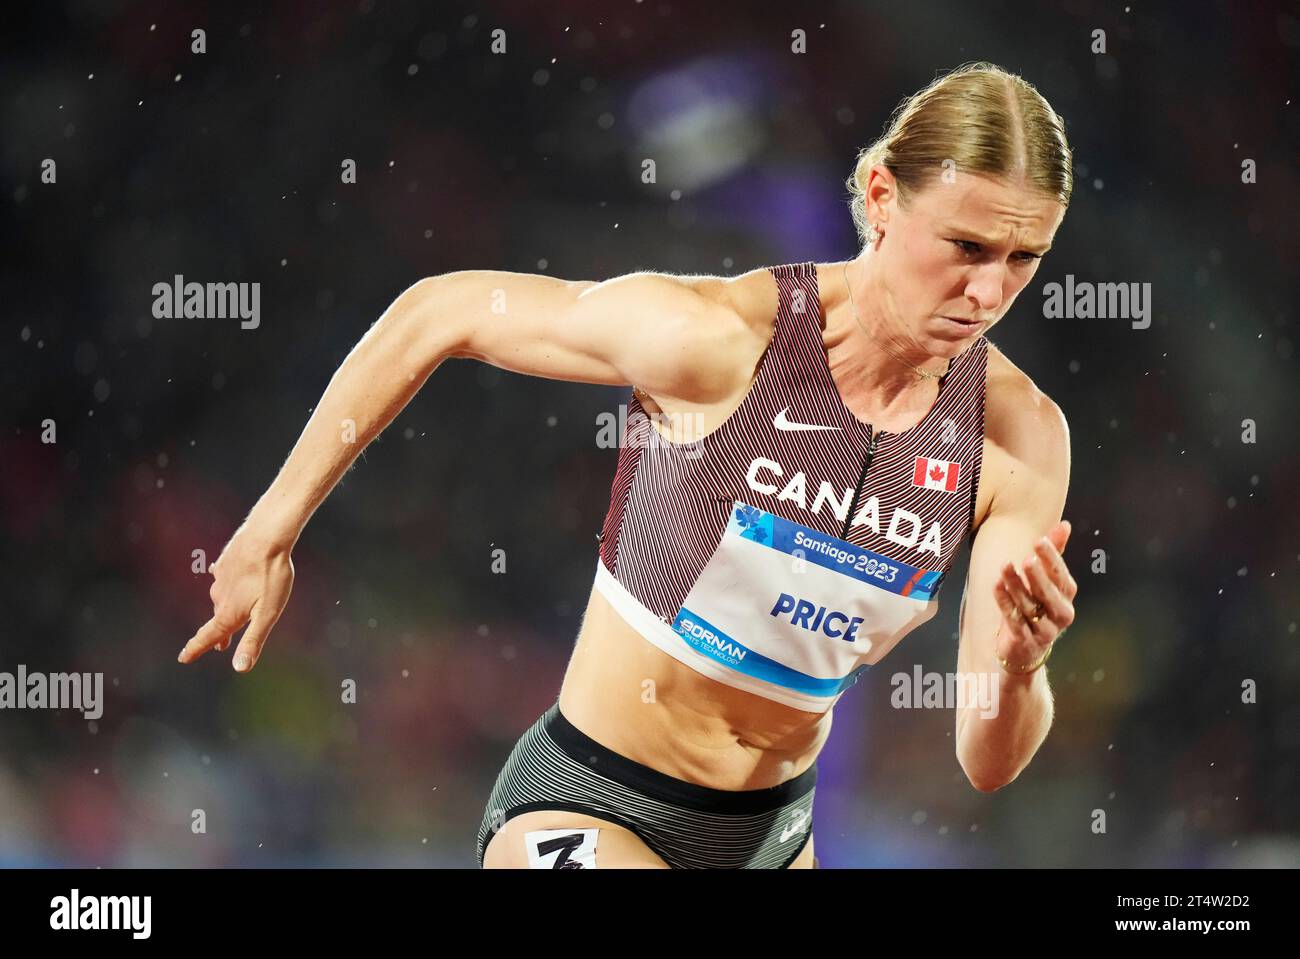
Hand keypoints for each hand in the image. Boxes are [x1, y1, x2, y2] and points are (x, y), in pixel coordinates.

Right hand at [178, 526, 294, 672]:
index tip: (183, 658)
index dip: (195, 649)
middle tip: (221, 645)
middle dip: (220, 632)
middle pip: (218, 619)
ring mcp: (220, 578)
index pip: (208, 637)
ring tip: (235, 610)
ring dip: (227, 606)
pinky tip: (232, 578)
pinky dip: (228, 582)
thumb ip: (253, 640)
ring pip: (222, 597)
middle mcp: (219, 597)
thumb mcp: (268, 613)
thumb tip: (240, 668)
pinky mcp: (225, 562)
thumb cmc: (271, 576)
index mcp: (228, 613)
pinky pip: (223, 576)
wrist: (266, 537)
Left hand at [993, 520, 1075, 673]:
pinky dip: (1004, 601)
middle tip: (1027, 558)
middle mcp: (1060, 613)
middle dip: (1038, 575)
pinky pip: (1013, 619)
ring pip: (1029, 605)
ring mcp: (1043, 629)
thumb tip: (1065, 524)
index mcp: (1066, 596)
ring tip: (1005, 566)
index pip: (1061, 575)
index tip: (1039, 540)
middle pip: (1048, 593)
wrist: (1026, 647)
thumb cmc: (1037, 605)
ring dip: (1016, 585)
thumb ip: (1054, 553)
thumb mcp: (1046, 580)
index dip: (1052, 558)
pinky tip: (996, 585)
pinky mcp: (1024, 639)